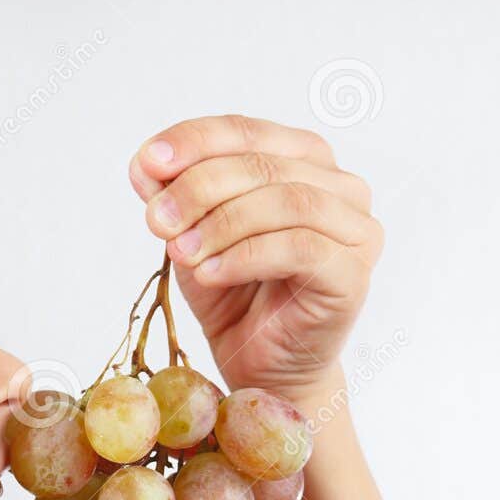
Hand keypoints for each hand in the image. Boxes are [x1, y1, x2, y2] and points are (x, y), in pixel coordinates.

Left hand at [129, 115, 381, 401]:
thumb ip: (173, 198)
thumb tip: (144, 163)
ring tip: (180, 252)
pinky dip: (246, 256)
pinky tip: (210, 274)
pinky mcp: (352, 273)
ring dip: (222, 223)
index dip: (194, 141)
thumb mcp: (191, 237)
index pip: (246, 132)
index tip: (147, 161)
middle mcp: (339, 186)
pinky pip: (299, 248)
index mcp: (303, 161)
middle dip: (199, 188)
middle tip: (156, 220)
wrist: (260, 367)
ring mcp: (355, 229)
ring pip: (287, 201)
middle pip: (264, 165)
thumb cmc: (233, 296)